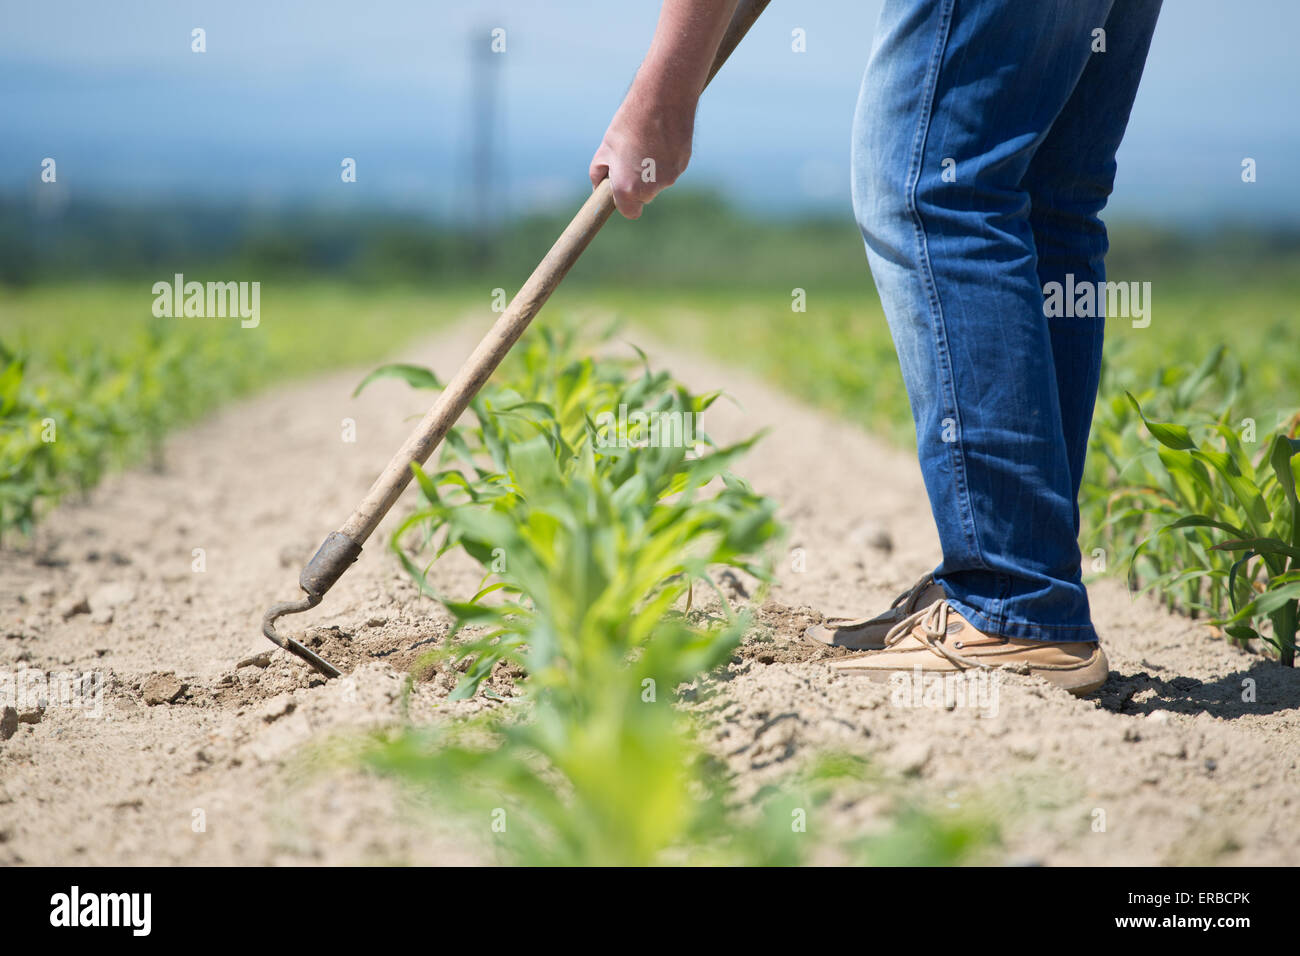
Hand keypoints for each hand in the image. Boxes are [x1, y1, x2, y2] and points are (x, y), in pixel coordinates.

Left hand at [589, 82, 696, 219]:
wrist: (662, 100)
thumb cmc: (628, 124)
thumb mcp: (605, 148)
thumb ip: (599, 173)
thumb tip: (600, 187)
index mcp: (627, 188)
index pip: (630, 212)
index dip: (625, 203)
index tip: (623, 191)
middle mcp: (650, 189)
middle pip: (644, 197)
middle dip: (638, 184)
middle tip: (632, 158)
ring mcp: (669, 178)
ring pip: (658, 182)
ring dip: (652, 171)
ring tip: (647, 143)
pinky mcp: (683, 165)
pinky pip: (671, 169)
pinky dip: (665, 160)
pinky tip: (661, 139)